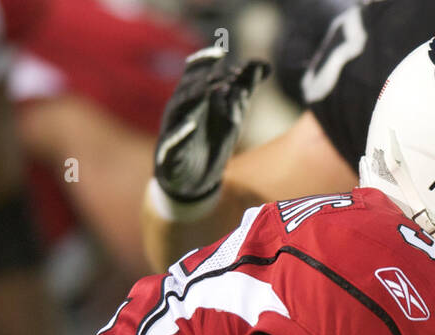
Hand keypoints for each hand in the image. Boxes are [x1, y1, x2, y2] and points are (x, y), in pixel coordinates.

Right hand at [154, 47, 270, 204]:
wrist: (195, 181)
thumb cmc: (211, 140)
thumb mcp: (232, 116)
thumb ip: (244, 90)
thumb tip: (263, 65)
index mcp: (192, 100)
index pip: (194, 75)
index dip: (205, 62)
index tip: (221, 52)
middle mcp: (180, 112)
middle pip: (188, 90)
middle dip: (203, 80)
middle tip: (221, 75)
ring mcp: (173, 132)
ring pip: (178, 111)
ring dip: (192, 100)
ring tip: (207, 90)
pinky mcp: (170, 156)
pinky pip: (172, 144)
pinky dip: (180, 135)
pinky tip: (190, 127)